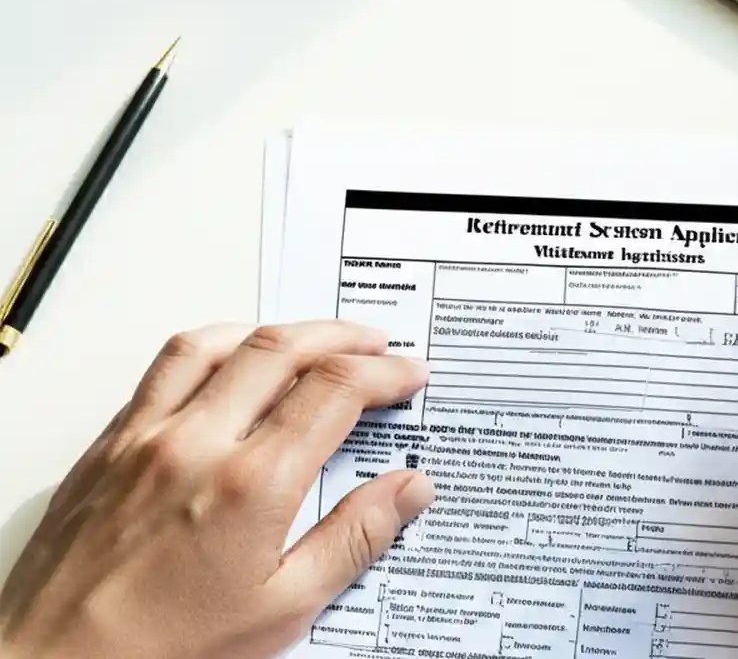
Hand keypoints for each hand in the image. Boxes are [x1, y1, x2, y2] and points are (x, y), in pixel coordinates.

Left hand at [0, 321, 433, 658]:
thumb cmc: (162, 649)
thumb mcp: (282, 610)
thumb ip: (353, 539)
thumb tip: (409, 490)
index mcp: (252, 484)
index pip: (335, 392)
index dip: (384, 374)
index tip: (407, 376)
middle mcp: (197, 443)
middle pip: (282, 351)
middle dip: (340, 337)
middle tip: (374, 345)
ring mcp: (145, 437)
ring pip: (218, 344)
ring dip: (275, 330)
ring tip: (308, 338)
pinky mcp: (107, 445)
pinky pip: (163, 367)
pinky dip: (210, 347)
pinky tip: (226, 361)